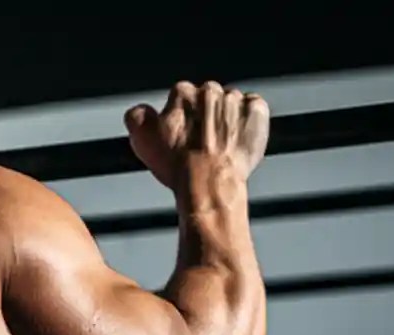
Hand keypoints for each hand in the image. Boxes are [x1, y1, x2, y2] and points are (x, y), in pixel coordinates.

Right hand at [124, 81, 269, 191]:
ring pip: (230, 103)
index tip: (182, 133)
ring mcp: (235, 101)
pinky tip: (238, 138)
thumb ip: (136, 116)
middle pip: (207, 98)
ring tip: (220, 143)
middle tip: (201, 141)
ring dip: (226, 118)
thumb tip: (140, 110)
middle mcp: (209, 92)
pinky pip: (254, 107)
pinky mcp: (256, 113)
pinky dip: (248, 119)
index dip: (180, 117)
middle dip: (205, 115)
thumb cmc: (177, 164)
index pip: (180, 96)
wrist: (208, 184)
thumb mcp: (141, 139)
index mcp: (182, 94)